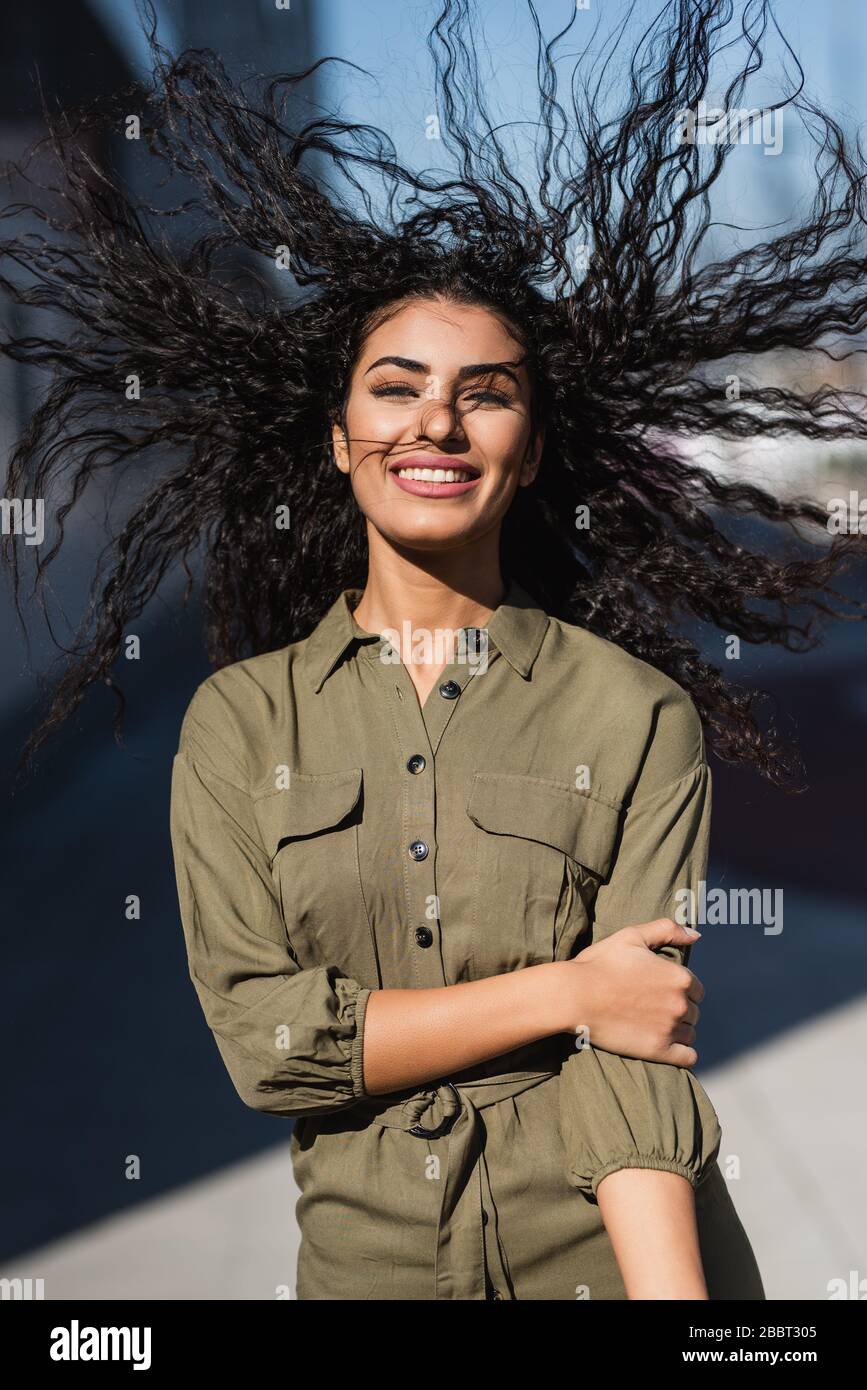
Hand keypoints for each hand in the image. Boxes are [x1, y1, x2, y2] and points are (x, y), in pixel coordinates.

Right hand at [557, 919, 704, 1066]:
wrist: (574, 995)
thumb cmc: (600, 964)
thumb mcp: (632, 936)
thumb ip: (667, 930)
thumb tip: (696, 935)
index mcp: (679, 977)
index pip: (696, 989)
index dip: (679, 989)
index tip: (660, 990)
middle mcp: (680, 1003)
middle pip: (693, 1012)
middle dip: (678, 1009)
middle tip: (653, 1008)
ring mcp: (670, 1029)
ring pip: (690, 1033)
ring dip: (678, 1030)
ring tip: (654, 1025)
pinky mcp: (658, 1050)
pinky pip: (688, 1058)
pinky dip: (683, 1054)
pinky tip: (669, 1047)